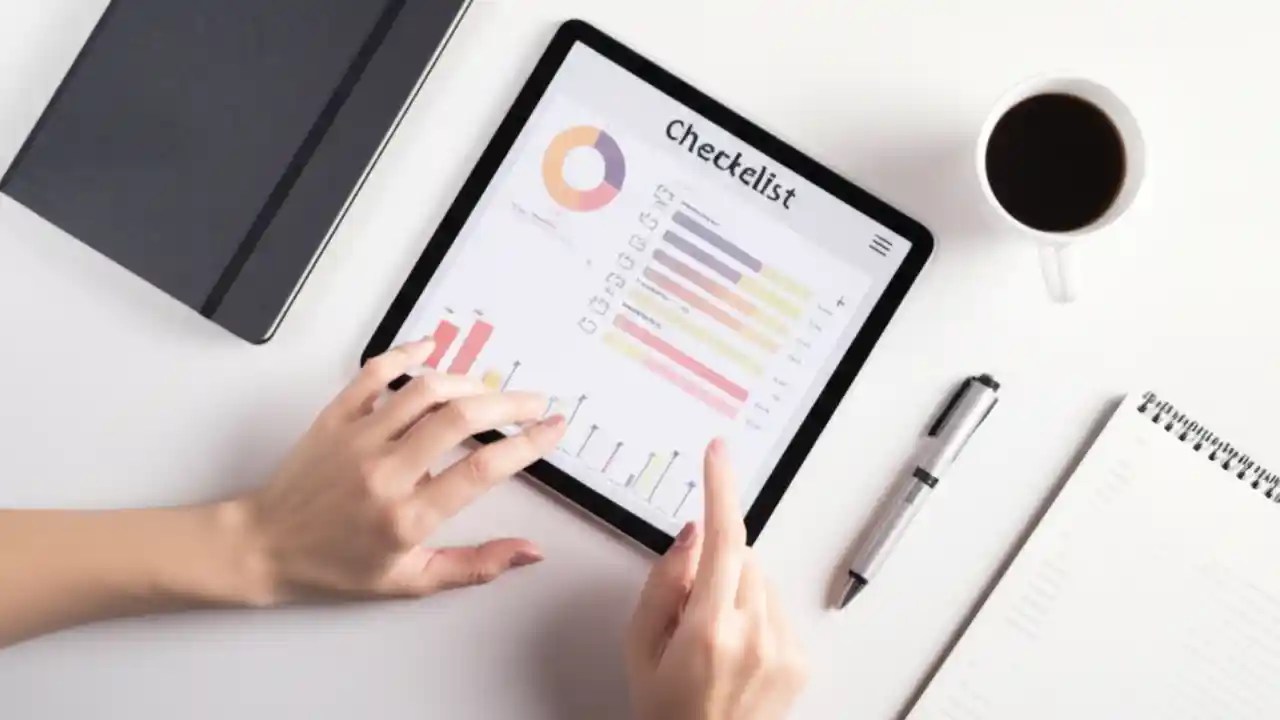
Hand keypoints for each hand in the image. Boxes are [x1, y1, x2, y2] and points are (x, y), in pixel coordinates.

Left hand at [237, 337, 565, 602]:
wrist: (263, 547)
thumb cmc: (337, 567)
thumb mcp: (412, 580)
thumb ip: (476, 565)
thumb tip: (531, 551)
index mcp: (407, 518)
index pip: (481, 471)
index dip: (527, 445)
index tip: (553, 428)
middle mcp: (384, 473)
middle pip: (460, 419)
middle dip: (509, 403)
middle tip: (534, 402)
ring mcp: (357, 439)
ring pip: (424, 390)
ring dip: (467, 382)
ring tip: (489, 390)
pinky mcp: (335, 417)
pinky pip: (375, 373)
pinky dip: (407, 354)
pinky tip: (432, 348)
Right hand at [626, 439, 807, 719]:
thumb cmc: (665, 712)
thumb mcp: (638, 646)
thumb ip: (663, 582)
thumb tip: (691, 536)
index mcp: (708, 631)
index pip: (723, 540)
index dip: (720, 489)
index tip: (718, 454)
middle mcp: (754, 636)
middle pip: (742, 557)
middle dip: (716, 564)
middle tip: (690, 607)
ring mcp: (783, 649)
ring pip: (761, 580)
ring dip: (737, 590)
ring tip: (713, 639)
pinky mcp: (801, 659)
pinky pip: (777, 607)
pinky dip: (755, 614)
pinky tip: (736, 651)